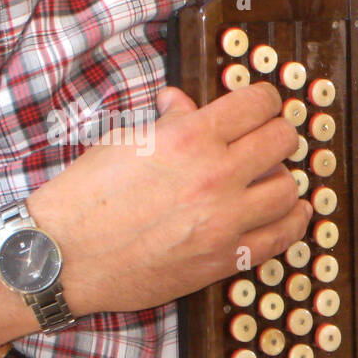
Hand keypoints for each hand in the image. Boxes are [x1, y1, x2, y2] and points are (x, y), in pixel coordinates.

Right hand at [28, 83, 311, 315]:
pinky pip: (281, 238)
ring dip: (284, 179)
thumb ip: (168, 120)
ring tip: (271, 179)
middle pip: (283, 141)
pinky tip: (292, 213)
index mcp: (191, 137)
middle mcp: (216, 176)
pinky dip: (292, 222)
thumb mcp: (124, 140)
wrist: (64, 255)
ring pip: (289, 190)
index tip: (263, 105)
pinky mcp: (226, 258)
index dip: (265, 100)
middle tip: (269, 140)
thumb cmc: (87, 196)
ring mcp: (225, 220)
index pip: (259, 103)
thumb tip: (184, 102)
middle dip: (278, 134)